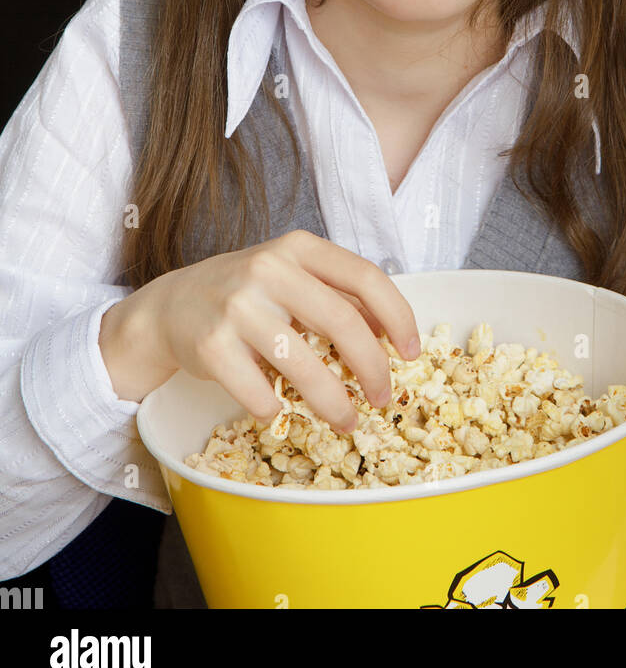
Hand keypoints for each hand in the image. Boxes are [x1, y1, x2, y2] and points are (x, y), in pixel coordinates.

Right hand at [147, 229, 419, 432]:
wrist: (172, 306)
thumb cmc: (249, 294)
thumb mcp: (293, 277)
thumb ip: (339, 295)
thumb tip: (393, 334)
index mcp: (298, 247)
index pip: (365, 276)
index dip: (398, 317)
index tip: (411, 352)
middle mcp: (268, 268)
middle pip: (343, 323)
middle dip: (373, 369)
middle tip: (383, 398)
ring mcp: (236, 306)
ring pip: (304, 366)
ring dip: (334, 403)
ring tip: (346, 420)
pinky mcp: (210, 346)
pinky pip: (261, 394)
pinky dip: (278, 411)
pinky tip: (281, 411)